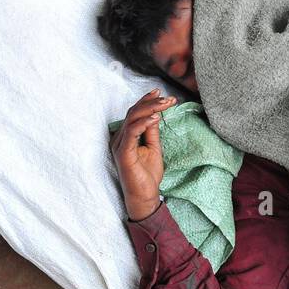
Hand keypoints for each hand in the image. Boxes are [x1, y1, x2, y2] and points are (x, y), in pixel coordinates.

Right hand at [112, 89, 175, 220]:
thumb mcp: (154, 147)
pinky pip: (131, 133)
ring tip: (165, 104)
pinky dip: (143, 123)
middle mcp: (120, 138)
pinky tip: (155, 118)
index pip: (134, 113)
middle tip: (169, 98)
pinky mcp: (123, 153)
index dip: (146, 101)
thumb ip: (152, 131)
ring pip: (132, 119)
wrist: (144, 196)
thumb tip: (156, 114)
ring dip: (150, 109)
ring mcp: (120, 145)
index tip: (161, 93)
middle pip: (133, 113)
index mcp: (125, 136)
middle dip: (152, 102)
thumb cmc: (147, 174)